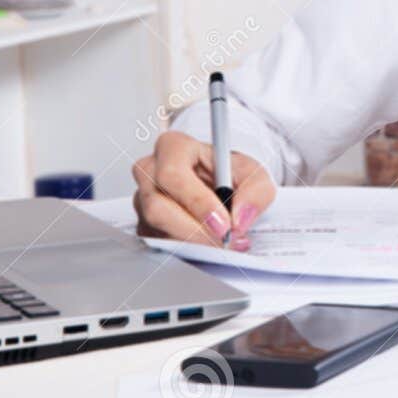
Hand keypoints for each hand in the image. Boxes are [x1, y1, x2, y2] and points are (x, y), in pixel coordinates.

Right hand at [132, 131, 275, 249]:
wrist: (221, 185)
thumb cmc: (229, 172)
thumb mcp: (253, 173)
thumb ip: (256, 192)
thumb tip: (239, 219)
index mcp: (173, 148)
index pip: (172, 174)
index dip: (197, 202)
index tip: (223, 222)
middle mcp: (149, 172)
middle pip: (157, 208)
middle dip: (195, 230)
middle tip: (225, 240)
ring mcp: (142, 200)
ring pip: (157, 230)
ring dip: (193, 243)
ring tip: (225, 243)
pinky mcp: (144, 225)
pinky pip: (159, 244)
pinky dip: (188, 250)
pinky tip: (209, 246)